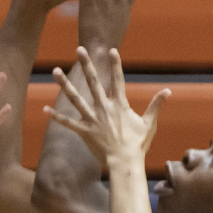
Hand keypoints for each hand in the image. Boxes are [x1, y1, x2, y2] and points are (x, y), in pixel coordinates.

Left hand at [46, 49, 168, 165]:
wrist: (124, 163)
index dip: (115, 64)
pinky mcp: (84, 131)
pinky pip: (68, 123)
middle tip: (79, 49)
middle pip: (93, 81)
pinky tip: (44, 109)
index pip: (118, 80)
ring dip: (65, 84)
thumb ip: (156, 105)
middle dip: (86, 64)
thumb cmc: (137, 145)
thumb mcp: (149, 123)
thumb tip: (168, 91)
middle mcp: (104, 108)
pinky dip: (56, 117)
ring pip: (76, 98)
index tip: (111, 50)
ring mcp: (92, 119)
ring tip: (55, 71)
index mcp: (120, 105)